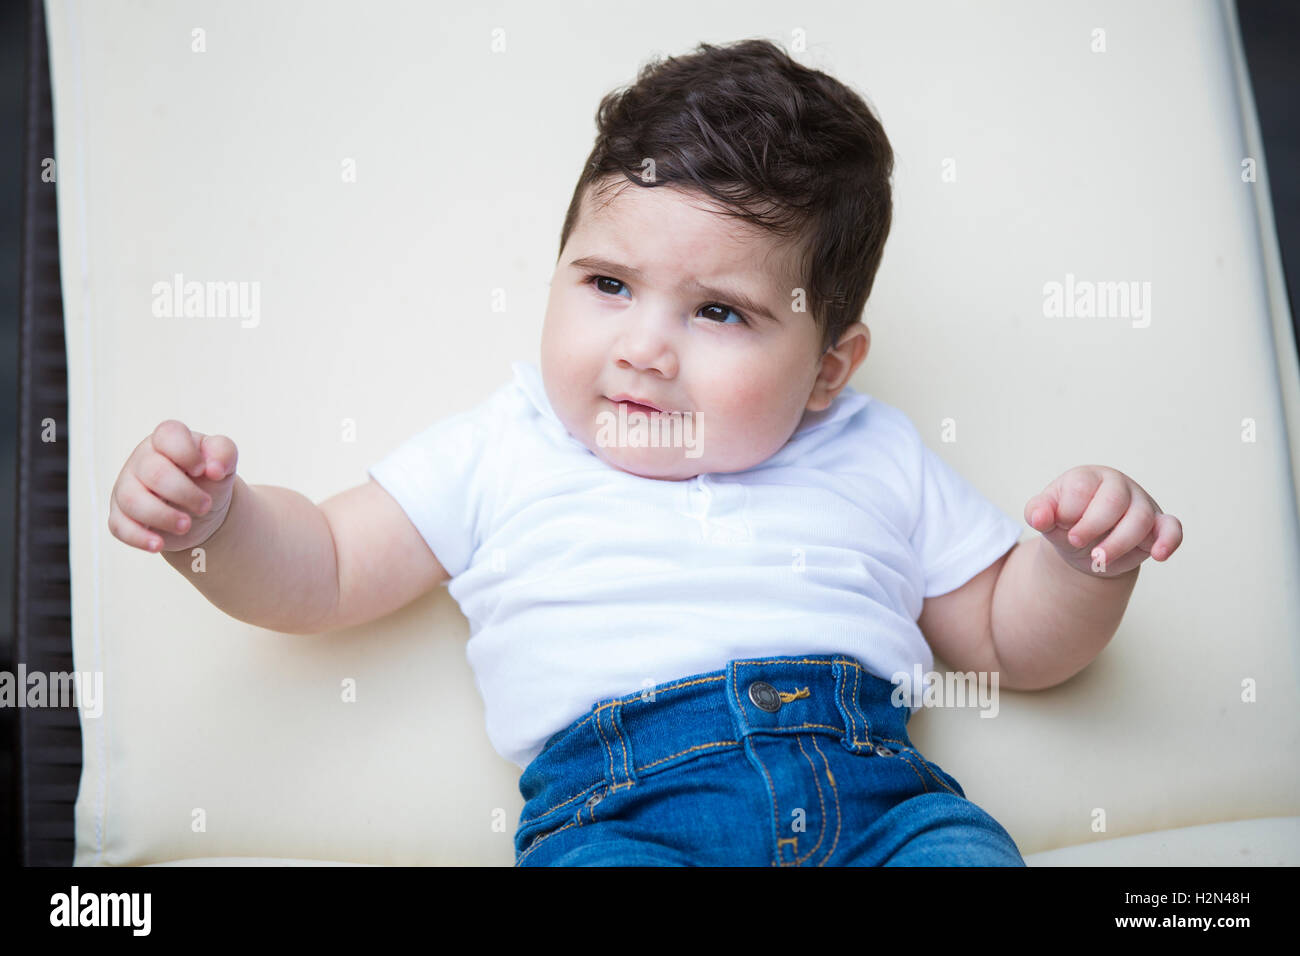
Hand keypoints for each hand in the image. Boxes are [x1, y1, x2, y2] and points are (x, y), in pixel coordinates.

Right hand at [108, 419, 239, 552]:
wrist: (202, 511)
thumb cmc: (209, 479)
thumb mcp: (223, 463)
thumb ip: (224, 453)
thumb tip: (214, 469)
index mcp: (167, 441)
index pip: (168, 435)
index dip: (187, 454)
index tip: (204, 471)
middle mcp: (142, 460)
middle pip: (154, 473)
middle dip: (183, 493)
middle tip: (205, 506)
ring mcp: (127, 487)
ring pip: (132, 500)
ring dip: (162, 516)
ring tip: (186, 526)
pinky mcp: (121, 515)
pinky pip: (119, 526)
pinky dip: (139, 537)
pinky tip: (158, 545)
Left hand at [1024, 465, 1181, 576]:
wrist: (1083, 544)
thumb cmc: (1064, 523)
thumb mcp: (1046, 518)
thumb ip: (1038, 513)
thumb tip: (1038, 517)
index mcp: (1086, 477)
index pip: (1081, 488)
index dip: (1069, 511)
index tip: (1060, 526)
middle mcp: (1117, 485)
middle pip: (1112, 501)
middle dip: (1092, 526)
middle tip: (1075, 542)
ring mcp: (1141, 503)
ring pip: (1140, 518)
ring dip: (1118, 543)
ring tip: (1099, 558)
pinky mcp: (1158, 524)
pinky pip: (1172, 528)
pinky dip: (1168, 541)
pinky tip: (1157, 555)